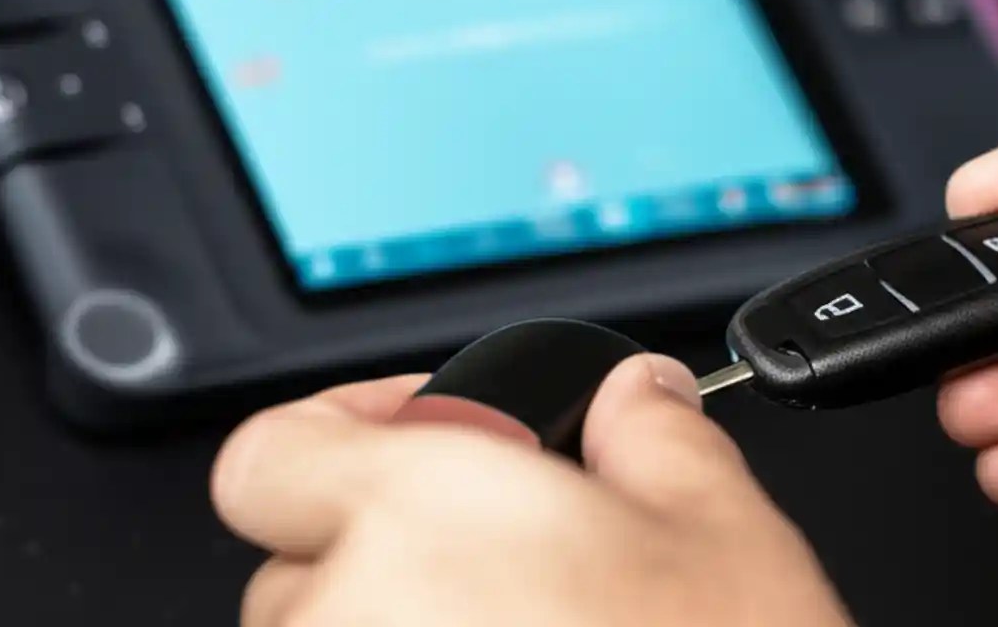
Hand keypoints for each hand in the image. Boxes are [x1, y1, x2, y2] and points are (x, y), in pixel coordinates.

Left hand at [213, 355, 852, 625]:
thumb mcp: (723, 536)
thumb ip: (651, 433)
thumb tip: (633, 394)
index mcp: (417, 516)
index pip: (274, 453)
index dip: (344, 426)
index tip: (415, 439)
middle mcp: (345, 623)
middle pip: (299, 568)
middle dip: (384, 553)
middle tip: (500, 566)